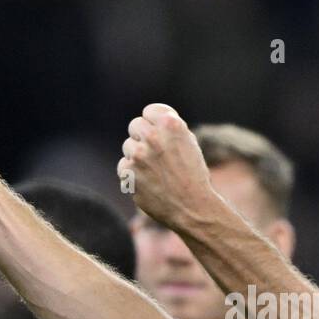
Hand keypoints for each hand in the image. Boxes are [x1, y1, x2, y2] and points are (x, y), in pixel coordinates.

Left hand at [118, 103, 214, 228]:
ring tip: (156, 171)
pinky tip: (149, 182)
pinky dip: (133, 174)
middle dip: (143, 136)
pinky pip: (124, 167)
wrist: (193, 208)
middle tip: (155, 153)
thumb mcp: (189, 144)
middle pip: (135, 125)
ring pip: (128, 146)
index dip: (154, 122)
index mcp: (171, 125)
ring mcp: (138, 156)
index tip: (159, 132)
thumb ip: (169, 130)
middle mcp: (153, 137)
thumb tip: (150, 123)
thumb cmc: (194, 176)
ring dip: (138, 156)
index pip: (149, 111)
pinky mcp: (128, 174)